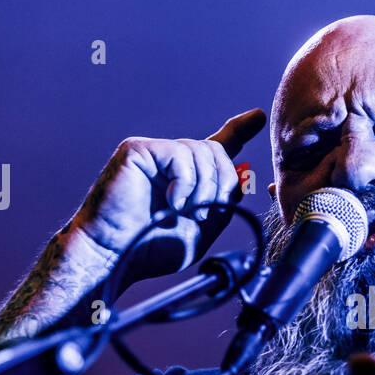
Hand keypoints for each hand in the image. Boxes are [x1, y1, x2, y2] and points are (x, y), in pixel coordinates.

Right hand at [68, 108, 266, 291]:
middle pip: (217, 152)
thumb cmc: (152, 247)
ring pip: (202, 152)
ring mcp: (153, 152)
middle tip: (202, 214)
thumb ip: (223, 201)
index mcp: (186, 177)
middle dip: (221, 185)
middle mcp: (170, 160)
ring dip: (203, 189)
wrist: (115, 256)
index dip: (239, 130)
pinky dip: (184, 183)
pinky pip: (179, 155)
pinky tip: (172, 202)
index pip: (217, 145)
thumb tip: (242, 178)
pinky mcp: (137, 149)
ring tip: (184, 212)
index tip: (258, 117)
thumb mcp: (203, 227)